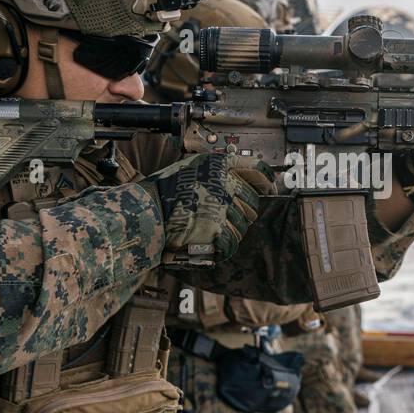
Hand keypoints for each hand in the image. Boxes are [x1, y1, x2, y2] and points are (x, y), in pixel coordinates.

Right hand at [143, 153, 273, 265]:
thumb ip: (216, 172)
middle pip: (252, 203)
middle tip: (221, 217)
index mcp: (218, 165)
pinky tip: (206, 242)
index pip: (256, 168)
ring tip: (205, 228)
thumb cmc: (164, 192)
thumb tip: (242, 182)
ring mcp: (221, 207)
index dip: (266, 180)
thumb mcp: (191, 167)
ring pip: (242, 226)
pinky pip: (231, 242)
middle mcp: (223, 183)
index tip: (269, 188)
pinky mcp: (216, 230)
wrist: (144, 213)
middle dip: (241, 212)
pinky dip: (220, 247)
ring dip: (228, 231)